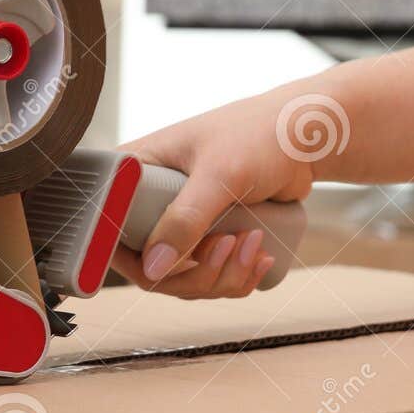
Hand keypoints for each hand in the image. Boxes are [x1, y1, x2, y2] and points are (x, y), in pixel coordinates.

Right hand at [112, 86, 319, 298]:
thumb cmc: (259, 134)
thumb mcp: (220, 174)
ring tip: (254, 243)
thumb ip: (185, 218)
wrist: (304, 139)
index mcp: (137, 172)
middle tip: (229, 245)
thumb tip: (154, 266)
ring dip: (222, 275)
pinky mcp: (207, 238)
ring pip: (182, 278)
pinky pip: (209, 278)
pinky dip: (235, 277)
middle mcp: (150, 201)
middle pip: (149, 266)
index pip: (108, 228)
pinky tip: (260, 256)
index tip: (172, 260)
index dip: (133, 255)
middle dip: (196, 271)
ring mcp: (180, 223)